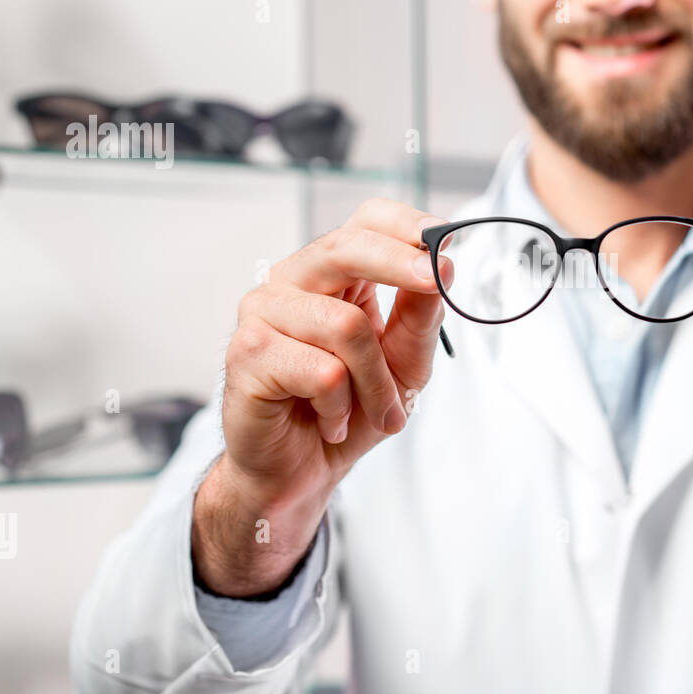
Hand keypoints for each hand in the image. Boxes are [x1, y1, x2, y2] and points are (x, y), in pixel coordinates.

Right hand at [194, 198, 451, 595]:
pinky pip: (322, 372)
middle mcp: (291, 282)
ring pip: (345, 325)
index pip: (363, 222)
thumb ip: (420, 316)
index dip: (404, 223)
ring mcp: (263, 313)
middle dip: (401, 264)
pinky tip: (329, 420)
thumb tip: (442, 263)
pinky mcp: (247, 353)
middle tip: (439, 279)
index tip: (445, 236)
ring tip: (374, 411)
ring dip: (376, 381)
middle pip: (345, 248)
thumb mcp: (404, 363)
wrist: (302, 472)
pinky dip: (341, 406)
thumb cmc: (347, 410)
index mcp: (331, 274)